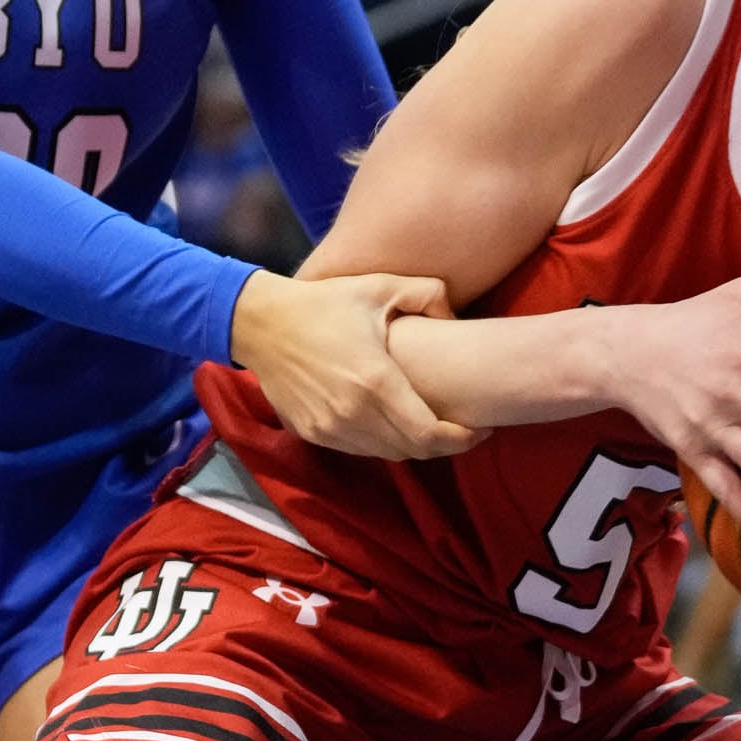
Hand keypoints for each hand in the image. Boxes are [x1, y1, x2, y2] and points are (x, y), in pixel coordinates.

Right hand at [230, 269, 481, 460]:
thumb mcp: (380, 286)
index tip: (480, 430)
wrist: (260, 323)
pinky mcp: (312, 433)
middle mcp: (353, 413)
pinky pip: (359, 450)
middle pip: (413, 451)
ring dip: (412, 446)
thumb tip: (456, 319)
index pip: (430, 434)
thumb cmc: (323, 303)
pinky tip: (391, 422)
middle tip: (462, 429)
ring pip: (387, 454)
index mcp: (376, 382)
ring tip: (430, 425)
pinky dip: (381, 442)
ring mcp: (330, 428)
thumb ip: (429, 294)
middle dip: (444, 445)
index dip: (461, 439)